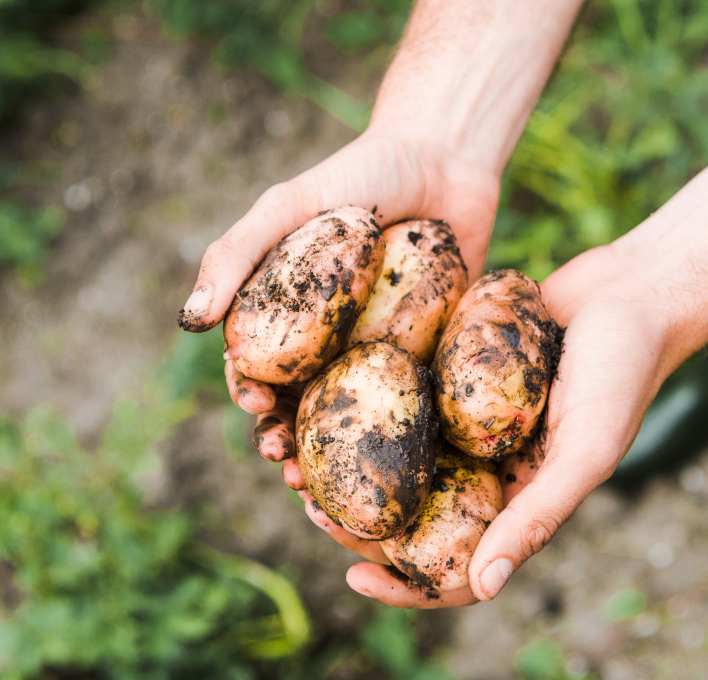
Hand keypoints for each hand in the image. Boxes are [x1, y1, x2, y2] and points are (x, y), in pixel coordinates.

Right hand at [179, 128, 500, 464]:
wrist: (446, 159)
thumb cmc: (363, 174)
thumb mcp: (291, 204)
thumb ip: (239, 254)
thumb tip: (188, 321)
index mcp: (293, 316)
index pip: (263, 370)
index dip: (253, 399)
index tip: (258, 414)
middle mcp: (336, 343)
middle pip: (306, 408)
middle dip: (291, 445)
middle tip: (291, 466)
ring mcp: (386, 355)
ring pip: (357, 423)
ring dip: (338, 460)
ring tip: (332, 487)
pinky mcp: (434, 357)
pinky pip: (418, 407)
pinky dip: (404, 445)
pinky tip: (403, 470)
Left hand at [343, 244, 671, 606]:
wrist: (633, 292)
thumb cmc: (623, 374)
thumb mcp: (587, 451)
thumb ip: (538, 517)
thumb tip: (482, 589)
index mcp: (518, 499)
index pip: (457, 563)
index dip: (406, 582)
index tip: (354, 575)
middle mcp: (489, 465)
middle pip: (415, 509)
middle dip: (362, 518)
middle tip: (309, 504)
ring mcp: (471, 417)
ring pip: (402, 452)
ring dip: (353, 461)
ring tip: (301, 454)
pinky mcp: (458, 369)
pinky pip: (408, 393)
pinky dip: (373, 401)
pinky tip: (330, 391)